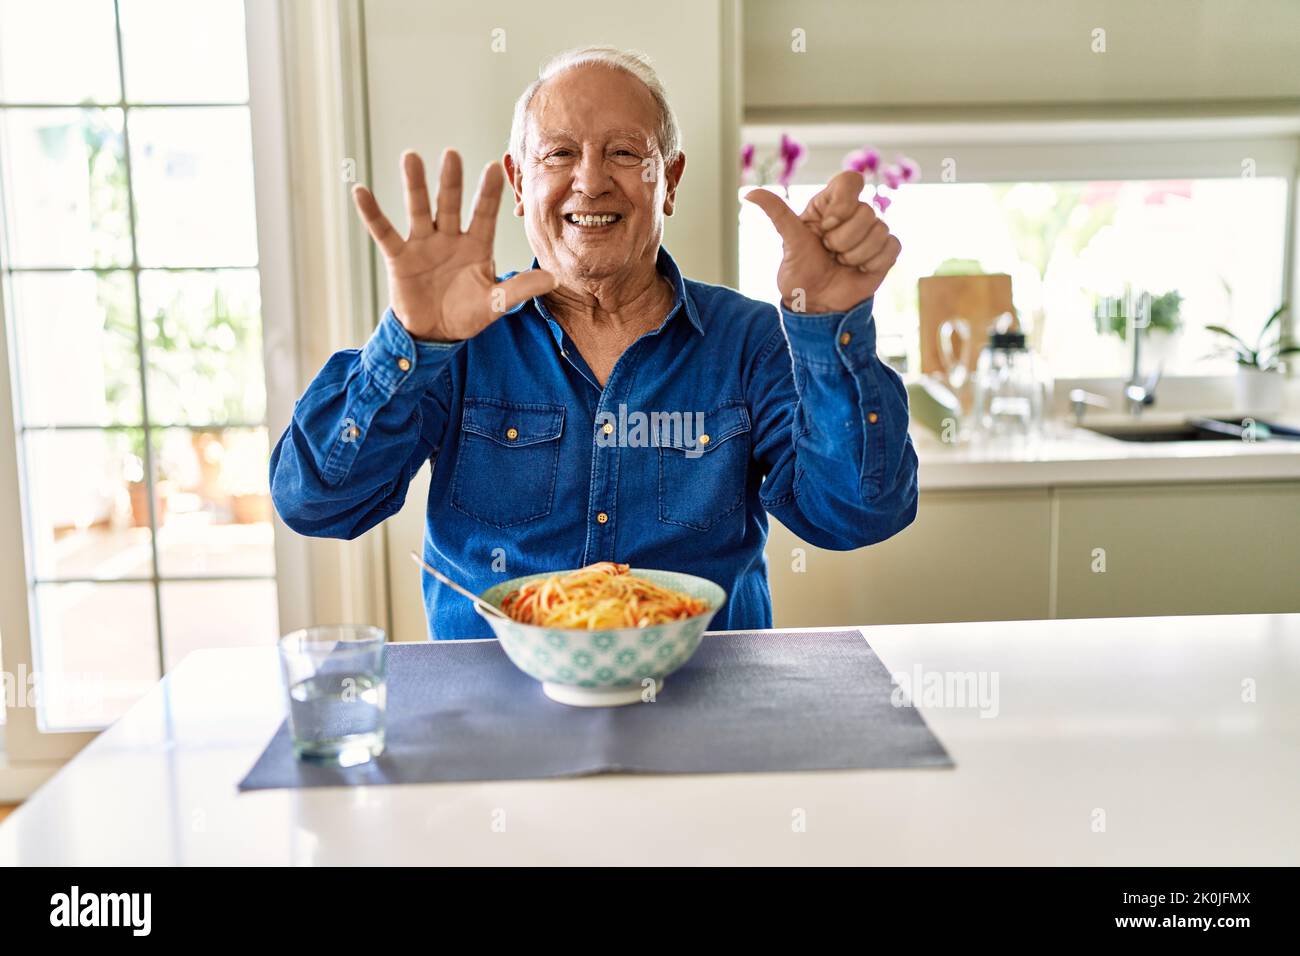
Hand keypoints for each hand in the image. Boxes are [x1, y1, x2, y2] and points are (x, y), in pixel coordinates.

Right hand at [352, 149, 556, 341]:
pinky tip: (361, 192)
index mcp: (476, 246)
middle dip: (451, 181)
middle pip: (450, 204)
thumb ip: (519, 290)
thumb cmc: (467, 315)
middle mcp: (450, 238)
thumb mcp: (495, 304)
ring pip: (419, 209)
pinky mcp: (400, 257)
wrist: (435, 333)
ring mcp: (423, 245)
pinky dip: (372, 213)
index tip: (495, 167)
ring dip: (414, 185)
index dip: (488, 193)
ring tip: (410, 157)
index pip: (483, 215)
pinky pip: (384, 232)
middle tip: (452, 154)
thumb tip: (553, 280)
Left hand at [745, 170, 900, 313]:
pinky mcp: (885, 250)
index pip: (850, 180)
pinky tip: (859, 270)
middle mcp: (852, 214)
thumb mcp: (789, 242)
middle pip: (866, 211)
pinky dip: (873, 263)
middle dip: (842, 240)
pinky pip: (891, 246)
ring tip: (841, 263)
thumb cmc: (800, 273)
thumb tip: (749, 194)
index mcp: (829, 205)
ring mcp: (872, 232)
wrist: (817, 304)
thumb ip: (776, 213)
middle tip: (829, 253)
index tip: (825, 228)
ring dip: (855, 255)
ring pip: (880, 230)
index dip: (842, 205)